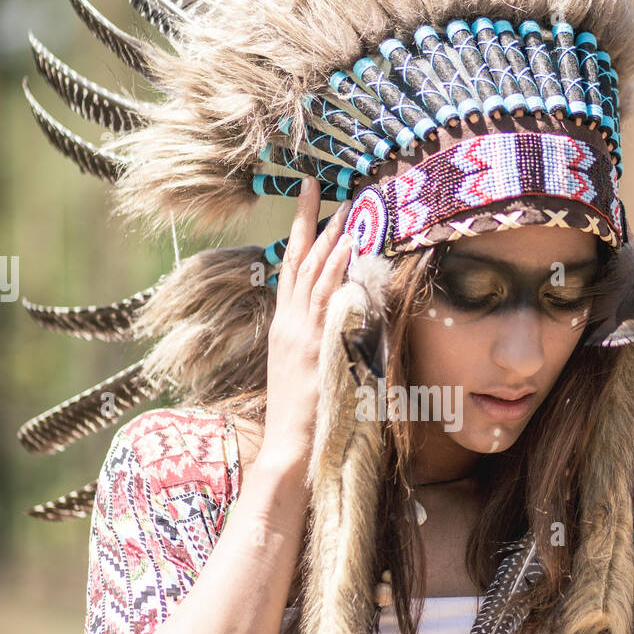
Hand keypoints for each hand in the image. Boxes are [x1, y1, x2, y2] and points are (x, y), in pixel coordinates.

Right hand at [255, 178, 351, 473]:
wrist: (288, 449)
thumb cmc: (303, 420)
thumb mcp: (308, 373)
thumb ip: (320, 346)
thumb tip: (342, 325)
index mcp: (285, 329)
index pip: (292, 272)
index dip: (301, 237)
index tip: (310, 207)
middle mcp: (288, 324)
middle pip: (299, 261)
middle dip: (309, 221)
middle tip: (318, 185)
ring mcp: (300, 332)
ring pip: (314, 273)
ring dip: (330, 237)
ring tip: (344, 205)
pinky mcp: (314, 345)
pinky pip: (326, 298)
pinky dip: (336, 270)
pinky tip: (348, 247)